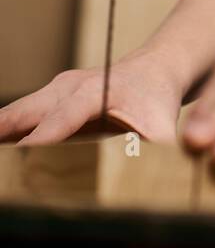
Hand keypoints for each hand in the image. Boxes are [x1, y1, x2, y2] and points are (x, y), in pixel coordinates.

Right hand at [0, 47, 184, 145]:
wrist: (153, 73)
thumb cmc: (156, 104)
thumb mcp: (161, 130)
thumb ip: (156, 153)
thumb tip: (165, 174)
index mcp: (94, 93)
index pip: (60, 119)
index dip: (40, 140)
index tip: (21, 158)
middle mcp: (67, 88)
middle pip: (23, 113)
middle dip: (4, 134)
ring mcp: (53, 92)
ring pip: (15, 116)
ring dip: (2, 135)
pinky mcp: (47, 101)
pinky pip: (18, 120)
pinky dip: (5, 137)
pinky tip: (3, 158)